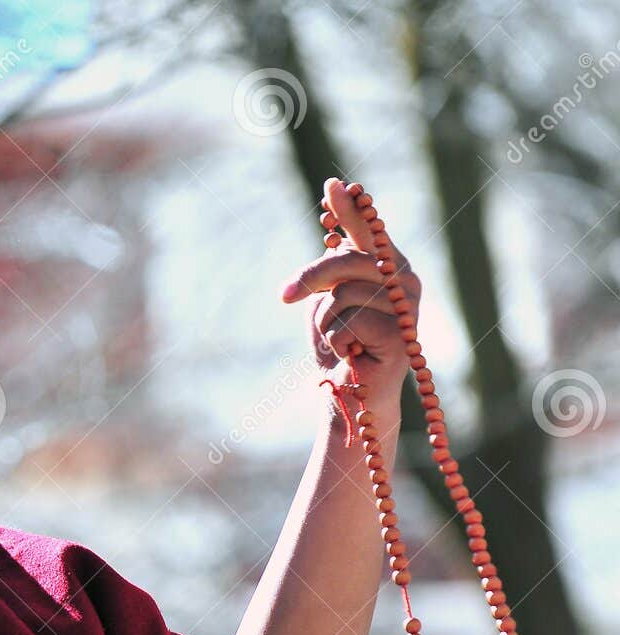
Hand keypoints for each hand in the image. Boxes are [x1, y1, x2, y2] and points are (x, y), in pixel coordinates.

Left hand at [280, 177, 422, 411]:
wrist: (348, 391)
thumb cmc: (339, 343)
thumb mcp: (328, 299)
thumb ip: (332, 269)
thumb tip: (331, 232)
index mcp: (384, 265)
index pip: (366, 229)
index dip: (350, 208)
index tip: (333, 185)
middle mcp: (404, 278)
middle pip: (346, 261)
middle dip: (310, 278)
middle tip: (285, 295)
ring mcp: (406, 306)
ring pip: (344, 294)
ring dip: (327, 321)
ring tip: (343, 339)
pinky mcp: (402, 335)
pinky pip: (350, 323)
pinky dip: (338, 341)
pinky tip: (354, 353)